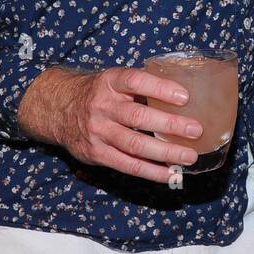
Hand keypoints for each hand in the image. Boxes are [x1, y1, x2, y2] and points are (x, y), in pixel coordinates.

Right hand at [17, 65, 202, 182]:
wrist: (59, 109)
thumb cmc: (100, 92)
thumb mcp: (114, 80)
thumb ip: (140, 86)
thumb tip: (182, 94)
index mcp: (110, 81)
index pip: (136, 81)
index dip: (161, 89)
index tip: (185, 97)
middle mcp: (102, 106)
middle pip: (138, 117)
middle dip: (170, 125)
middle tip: (195, 130)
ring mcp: (98, 131)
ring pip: (134, 145)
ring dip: (165, 152)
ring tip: (189, 156)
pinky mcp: (96, 153)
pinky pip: (127, 165)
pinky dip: (151, 171)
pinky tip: (170, 173)